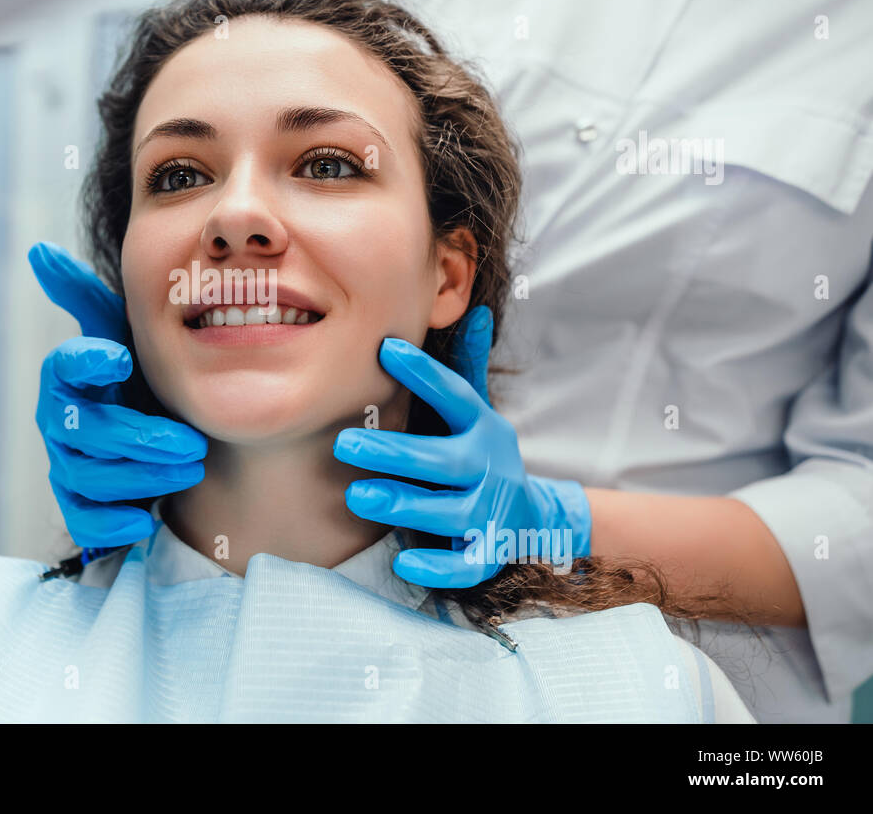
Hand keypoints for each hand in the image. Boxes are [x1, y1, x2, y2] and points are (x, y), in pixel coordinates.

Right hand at [29, 242, 206, 547]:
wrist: (149, 437)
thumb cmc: (129, 381)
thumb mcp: (117, 334)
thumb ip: (84, 297)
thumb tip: (38, 250)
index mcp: (70, 375)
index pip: (66, 365)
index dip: (88, 360)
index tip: (122, 357)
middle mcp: (61, 421)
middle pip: (86, 431)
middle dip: (139, 438)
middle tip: (191, 444)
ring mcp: (67, 465)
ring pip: (90, 476)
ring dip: (142, 476)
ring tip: (192, 468)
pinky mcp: (80, 508)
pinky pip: (85, 522)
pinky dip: (112, 524)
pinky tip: (144, 521)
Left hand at [334, 311, 590, 588]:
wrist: (534, 519)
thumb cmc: (481, 456)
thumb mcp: (478, 412)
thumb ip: (468, 367)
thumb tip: (477, 309)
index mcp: (481, 428)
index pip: (455, 395)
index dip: (423, 373)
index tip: (384, 349)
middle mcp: (488, 468)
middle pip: (441, 460)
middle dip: (393, 454)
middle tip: (343, 444)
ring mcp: (489, 512)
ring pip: (447, 512)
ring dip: (403, 505)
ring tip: (357, 497)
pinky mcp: (487, 553)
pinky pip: (462, 565)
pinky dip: (437, 568)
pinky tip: (403, 563)